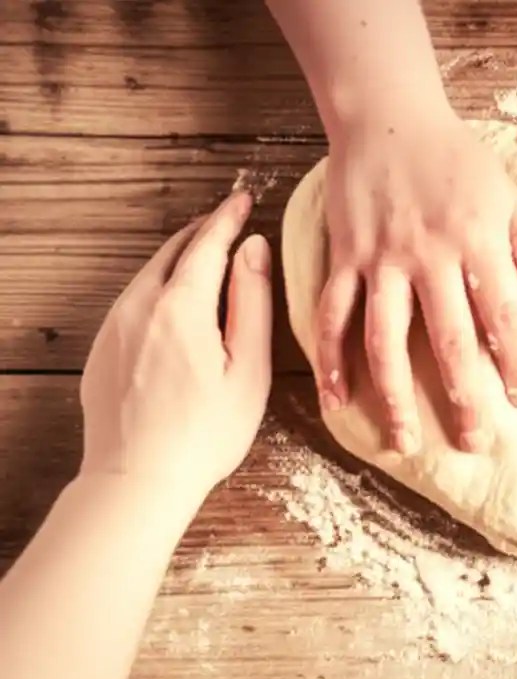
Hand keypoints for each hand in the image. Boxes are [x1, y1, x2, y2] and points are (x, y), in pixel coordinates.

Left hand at [80, 192, 272, 493]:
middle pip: (173, 252)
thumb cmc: (205, 433)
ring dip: (180, 259)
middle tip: (229, 220)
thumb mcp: (248, 369)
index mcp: (181, 307)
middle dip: (202, 231)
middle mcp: (139, 306)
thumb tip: (252, 249)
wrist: (136, 480)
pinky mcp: (102, 351)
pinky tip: (176, 303)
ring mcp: (114, 328)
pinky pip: (133, 302)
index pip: (208, 243)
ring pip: (149, 275)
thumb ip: (251, 303)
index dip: (229, 217)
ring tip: (207, 255)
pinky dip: (159, 287)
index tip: (245, 198)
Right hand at [318, 109, 516, 453]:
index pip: (503, 313)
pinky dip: (331, 360)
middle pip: (447, 339)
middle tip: (474, 442)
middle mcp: (427, 255)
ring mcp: (379, 259)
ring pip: (384, 339)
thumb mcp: (506, 193)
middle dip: (463, 396)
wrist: (386, 116)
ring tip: (403, 441)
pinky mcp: (342, 257)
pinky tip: (337, 401)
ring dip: (393, 395)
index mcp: (476, 241)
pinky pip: (332, 316)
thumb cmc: (455, 158)